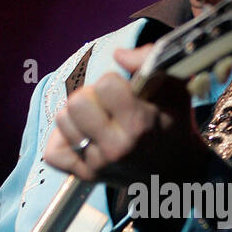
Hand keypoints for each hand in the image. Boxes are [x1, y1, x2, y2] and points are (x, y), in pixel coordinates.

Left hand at [43, 45, 211, 186]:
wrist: (179, 170)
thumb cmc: (174, 123)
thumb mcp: (175, 87)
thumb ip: (149, 60)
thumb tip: (118, 54)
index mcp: (139, 123)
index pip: (105, 84)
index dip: (114, 82)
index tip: (126, 93)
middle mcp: (116, 147)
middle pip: (76, 103)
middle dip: (91, 97)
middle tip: (107, 105)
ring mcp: (98, 164)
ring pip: (63, 121)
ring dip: (78, 116)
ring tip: (98, 120)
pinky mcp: (85, 176)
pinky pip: (53, 153)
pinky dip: (63, 140)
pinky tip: (83, 135)